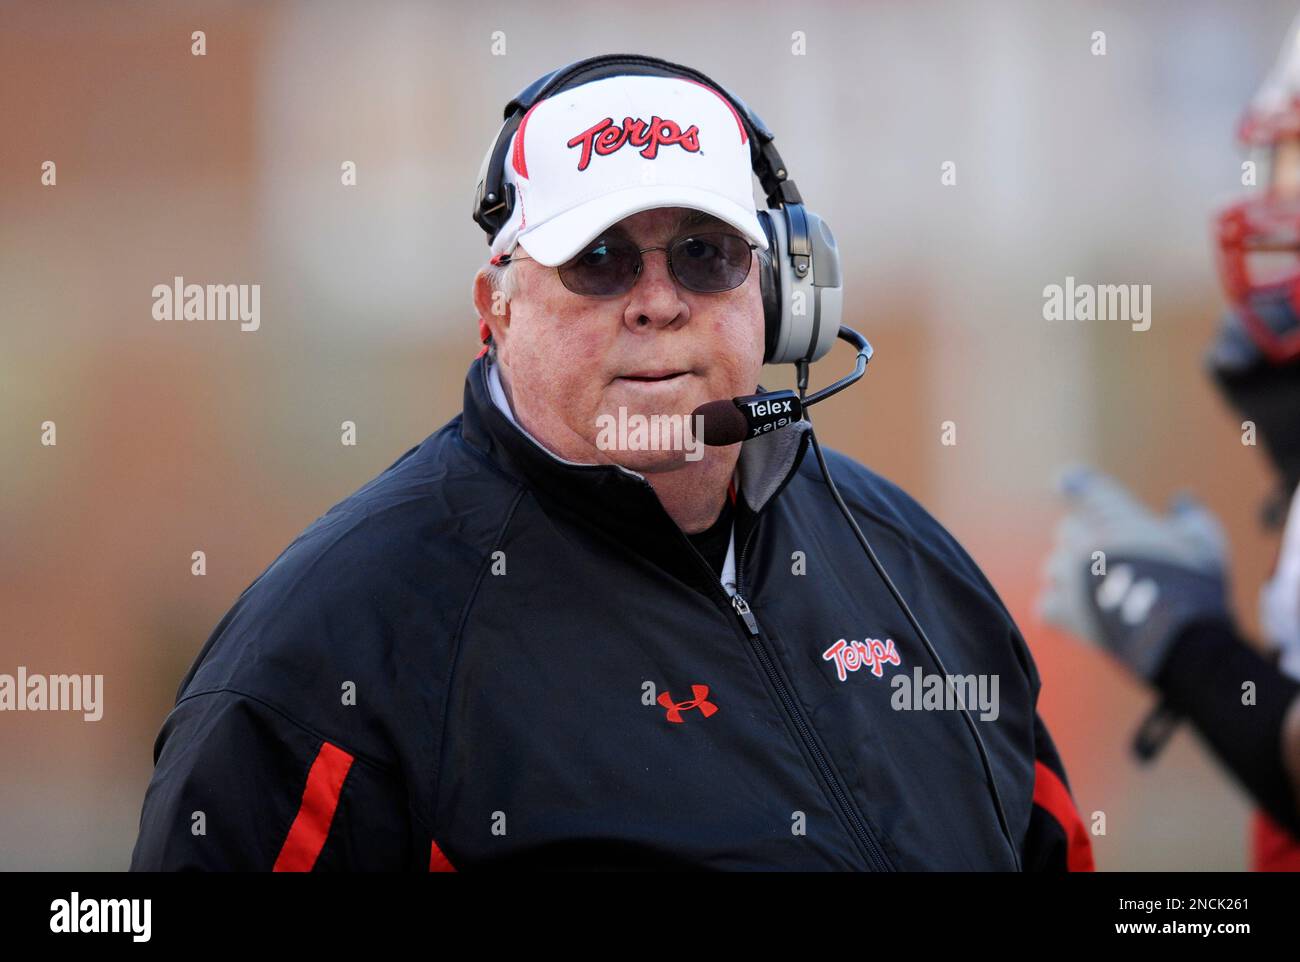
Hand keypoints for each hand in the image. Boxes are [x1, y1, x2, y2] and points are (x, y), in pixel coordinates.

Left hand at [1037, 466, 1233, 680]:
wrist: (1180, 636)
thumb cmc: (1195, 585)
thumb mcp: (1205, 543)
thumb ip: (1190, 517)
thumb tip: (1181, 500)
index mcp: (1117, 516)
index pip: (1083, 486)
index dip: (1074, 483)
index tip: (1065, 482)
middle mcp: (1087, 539)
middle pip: (1067, 530)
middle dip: (1082, 544)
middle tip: (1105, 564)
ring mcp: (1070, 574)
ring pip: (1053, 567)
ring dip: (1069, 579)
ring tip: (1098, 595)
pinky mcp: (1062, 609)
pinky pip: (1046, 605)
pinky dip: (1060, 613)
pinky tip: (1081, 619)